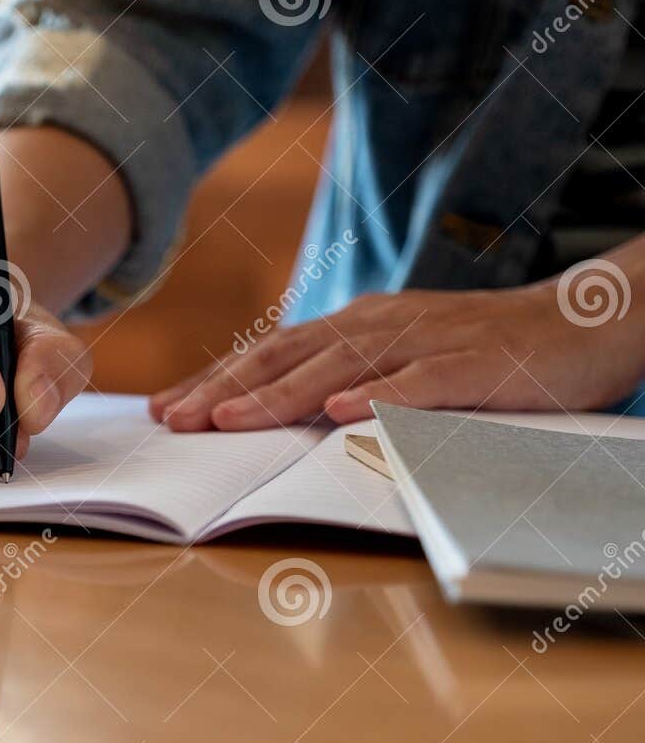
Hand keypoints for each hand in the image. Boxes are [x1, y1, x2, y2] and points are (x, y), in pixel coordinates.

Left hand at [148, 279, 644, 430]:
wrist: (579, 323)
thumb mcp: (400, 357)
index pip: (271, 354)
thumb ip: (345, 377)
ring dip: (280, 394)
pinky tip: (340, 414)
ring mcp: (426, 342)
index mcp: (357, 326)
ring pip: (340, 368)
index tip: (163, 409)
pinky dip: (380, 397)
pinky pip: (421, 381)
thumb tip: (279, 412)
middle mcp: (380, 327)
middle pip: (289, 357)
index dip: (215, 380)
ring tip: (230, 419)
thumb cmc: (481, 350)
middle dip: (225, 389)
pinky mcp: (473, 365)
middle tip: (173, 419)